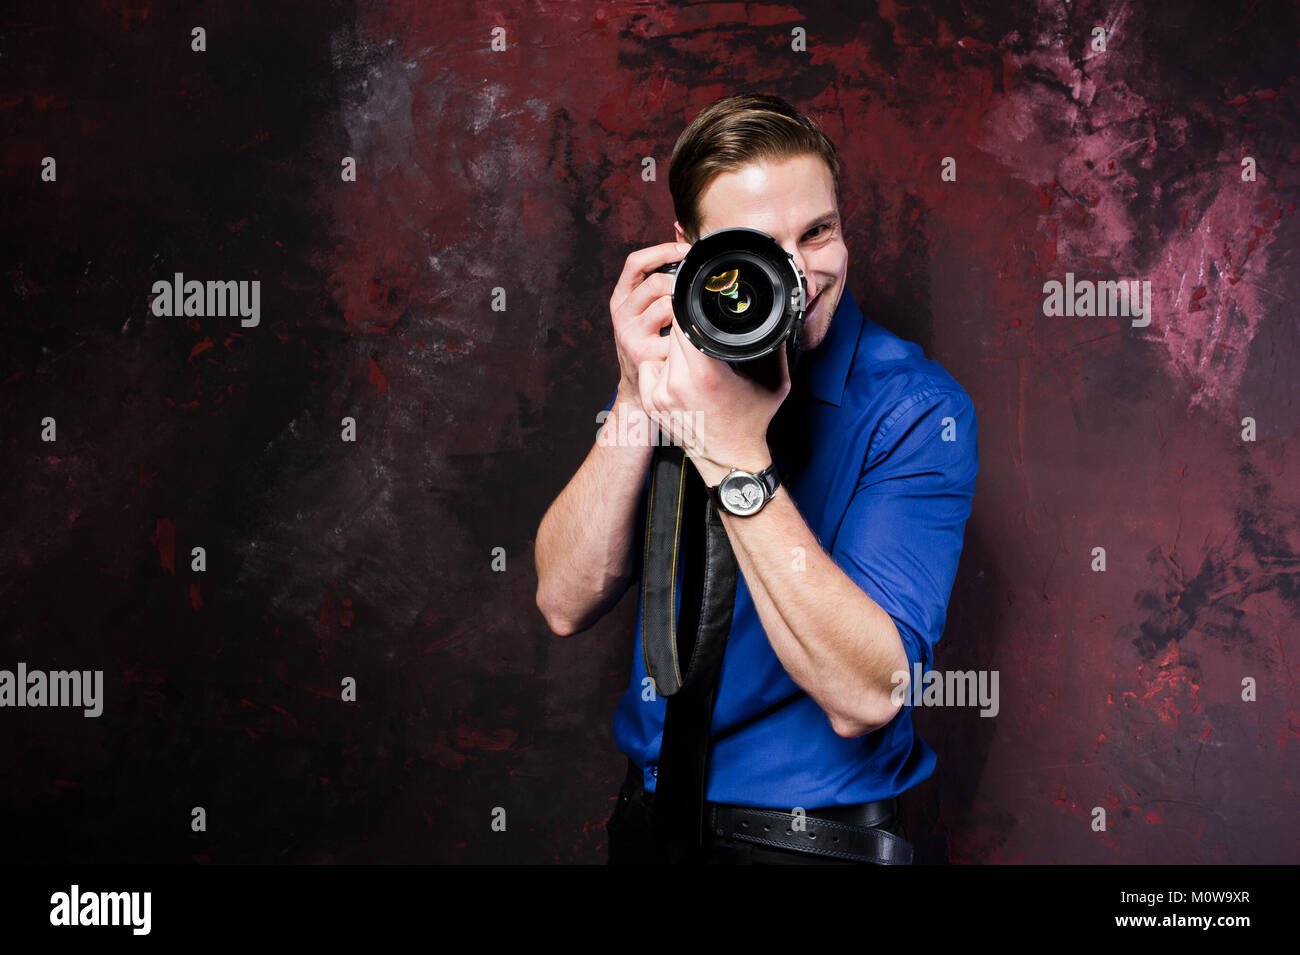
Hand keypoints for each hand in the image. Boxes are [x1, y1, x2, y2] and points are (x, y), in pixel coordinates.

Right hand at [609, 241, 691, 410]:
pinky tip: (690, 337)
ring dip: (684, 309)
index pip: (635, 262)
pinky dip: (688, 332)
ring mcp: (630, 334)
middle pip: (655, 283)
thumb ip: (661, 271)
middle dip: (679, 283)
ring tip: (690, 317)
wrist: (640, 383)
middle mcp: (621, 313)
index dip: (662, 251)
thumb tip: (680, 230)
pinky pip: (676, 333)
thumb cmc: (650, 337)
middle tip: (693, 291)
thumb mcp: (646, 305)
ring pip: (666, 305)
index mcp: (621, 296)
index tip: (685, 249)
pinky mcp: (644, 353)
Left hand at [638, 319, 790, 482]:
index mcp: (706, 375)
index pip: (685, 323)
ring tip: (696, 363)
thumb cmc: (752, 422)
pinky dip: (663, 366)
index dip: (693, 311)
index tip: (702, 308)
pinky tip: (682, 377)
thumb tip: (777, 318)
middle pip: (673, 335)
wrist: (730, 461)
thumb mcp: (774, 380)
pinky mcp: (650, 403)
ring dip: (676, 349)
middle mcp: (677, 384)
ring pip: (661, 350)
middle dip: (688, 330)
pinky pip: (650, 367)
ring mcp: (660, 395)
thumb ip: (774, 346)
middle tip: (704, 339)